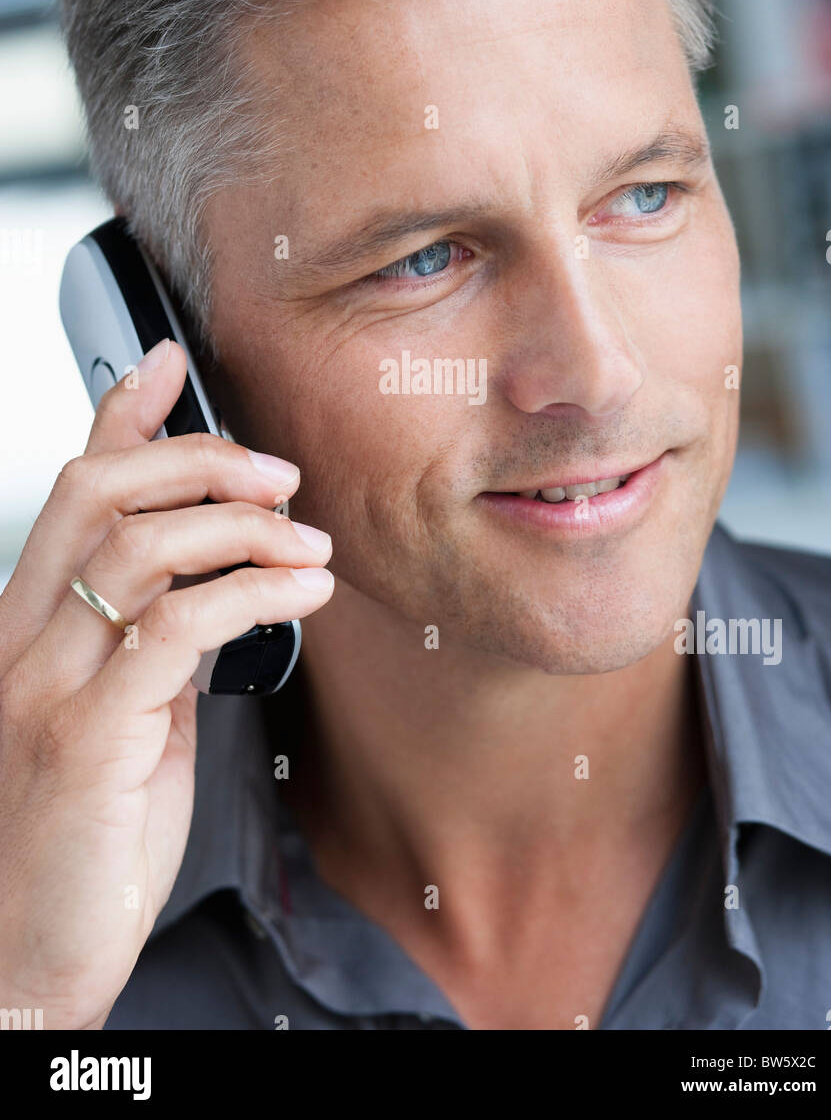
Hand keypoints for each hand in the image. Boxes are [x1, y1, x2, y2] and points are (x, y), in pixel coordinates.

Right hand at [0, 339, 332, 1027]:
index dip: (119, 412)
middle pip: (99, 492)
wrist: (27, 962)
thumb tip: (224, 587)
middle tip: (279, 476)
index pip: (71, 490)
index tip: (173, 362)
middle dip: (199, 459)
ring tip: (308, 547)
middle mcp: (22, 643)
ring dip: (243, 528)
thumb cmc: (79, 846)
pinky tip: (298, 596)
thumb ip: (156, 649)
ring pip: (139, 546)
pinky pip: (175, 629)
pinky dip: (250, 594)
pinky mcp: (84, 743)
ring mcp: (45, 688)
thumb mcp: (124, 724)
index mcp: (29, 630)